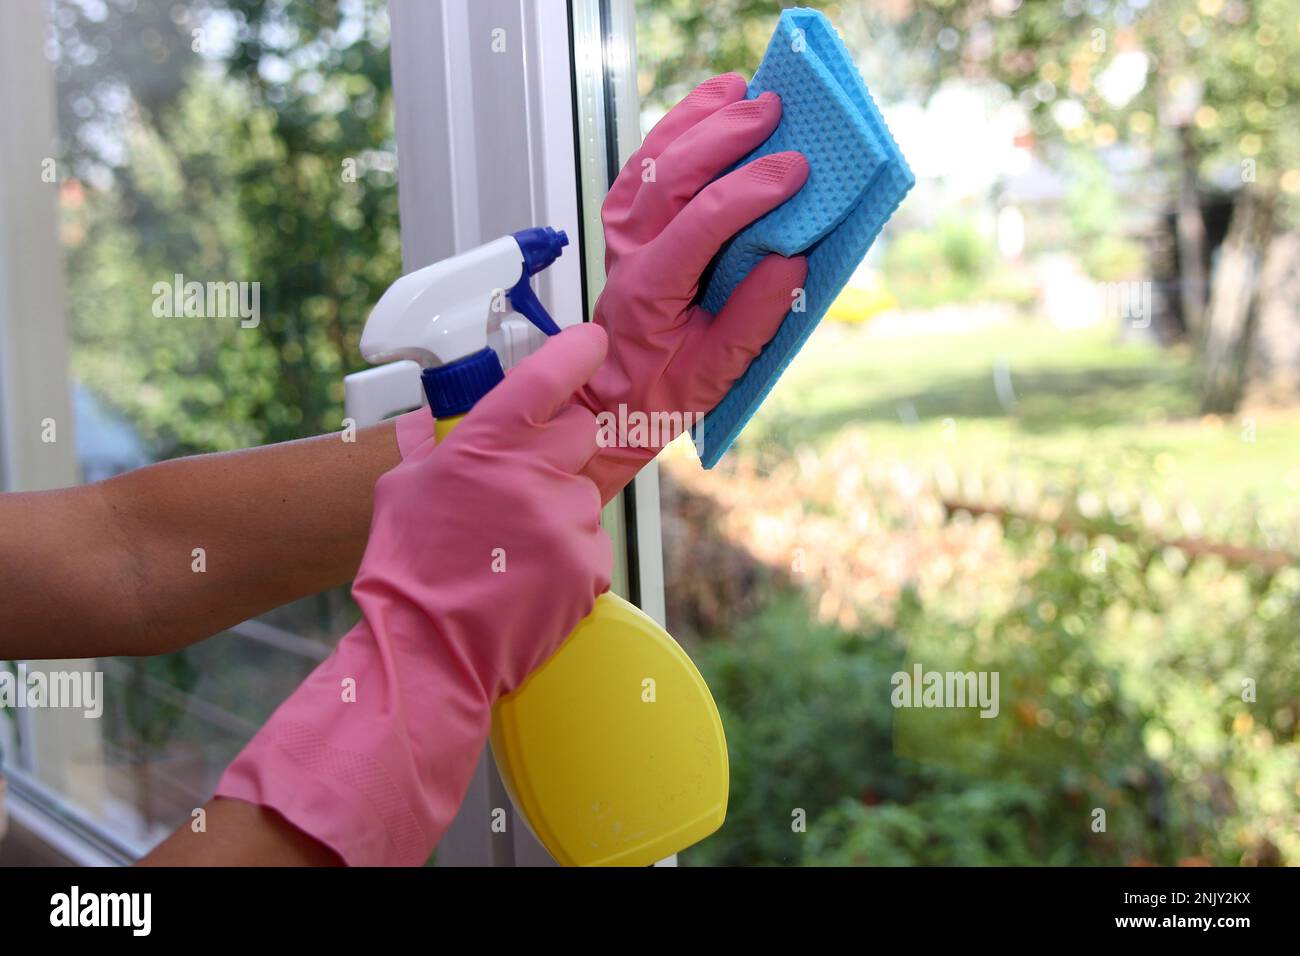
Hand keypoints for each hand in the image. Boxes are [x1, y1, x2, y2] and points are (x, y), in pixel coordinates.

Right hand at [217, 325, 611, 865]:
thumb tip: (425, 420)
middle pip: (580, 432)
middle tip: (523, 486)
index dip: (575, 352)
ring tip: (515, 550)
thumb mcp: (401, 492)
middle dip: (557, 451)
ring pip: (584, 494)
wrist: (426, 651)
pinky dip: (571, 558)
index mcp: (484, 446)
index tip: (592, 342)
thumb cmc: (406, 569)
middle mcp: (531, 476)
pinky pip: (593, 544)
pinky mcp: (587, 566)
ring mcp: (564, 523)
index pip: (545, 377)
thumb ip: (425, 448)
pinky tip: (531, 578)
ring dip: (560, 513)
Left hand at [576, 73, 809, 500]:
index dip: (751, 190)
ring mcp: (621, 237)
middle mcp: (629, 254)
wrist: (610, 404)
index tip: (798, 168)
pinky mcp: (624, 230)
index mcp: (651, 289)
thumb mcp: (716, 374)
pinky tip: (702, 113)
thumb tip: (793, 259)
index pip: (702, 223)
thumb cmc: (662, 394)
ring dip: (693, 120)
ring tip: (739, 90)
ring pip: (650, 162)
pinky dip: (671, 134)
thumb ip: (755, 318)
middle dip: (723, 135)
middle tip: (772, 108)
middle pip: (671, 176)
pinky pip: (642, 170)